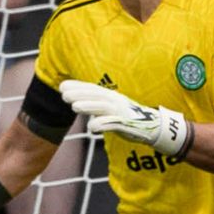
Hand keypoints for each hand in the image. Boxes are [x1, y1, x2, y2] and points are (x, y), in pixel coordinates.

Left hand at [59, 79, 189, 157]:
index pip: (91, 89)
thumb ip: (93, 106)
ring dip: (89, 106)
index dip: (77, 87)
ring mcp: (120, 112)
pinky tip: (92, 128)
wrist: (152, 127)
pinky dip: (103, 125)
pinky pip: (113, 124)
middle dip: (80, 94)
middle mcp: (114, 101)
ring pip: (103, 107)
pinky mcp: (126, 124)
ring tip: (74, 107)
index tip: (62, 86)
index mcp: (109, 96)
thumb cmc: (125, 117)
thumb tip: (75, 102)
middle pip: (95, 96)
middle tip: (64, 94)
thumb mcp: (108, 109)